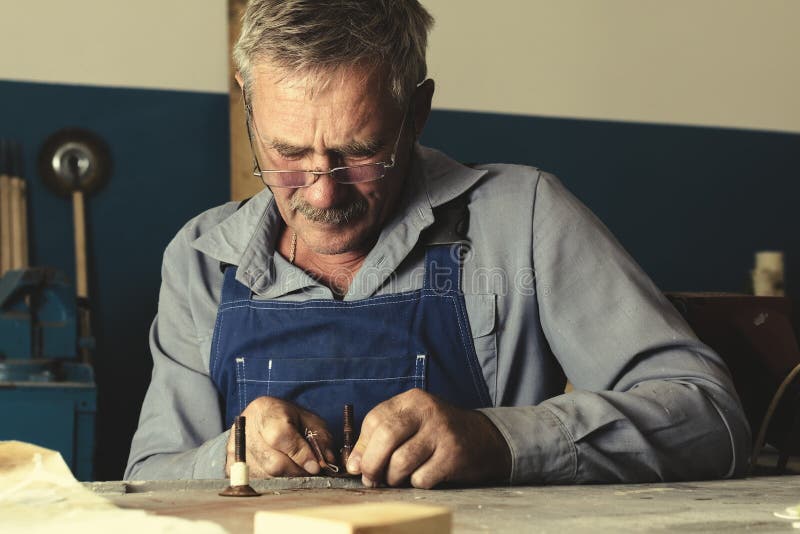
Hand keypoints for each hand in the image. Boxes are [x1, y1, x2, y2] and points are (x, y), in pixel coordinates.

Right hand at [225, 396, 336, 477]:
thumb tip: (327, 461)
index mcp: (265, 410)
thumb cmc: (286, 418)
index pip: (280, 436)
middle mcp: (245, 430)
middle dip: (297, 470)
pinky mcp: (230, 465)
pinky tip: (280, 470)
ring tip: (295, 468)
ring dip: (287, 477)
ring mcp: (235, 449)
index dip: (300, 454)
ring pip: (266, 477)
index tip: (315, 466)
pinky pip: (257, 482)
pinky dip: (272, 480)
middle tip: (309, 470)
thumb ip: (320, 438)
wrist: (259, 418)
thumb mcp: (308, 419)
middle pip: (273, 463)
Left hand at [345, 389, 510, 488]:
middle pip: (385, 437)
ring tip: (399, 477)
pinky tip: (424, 476)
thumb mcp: (411, 424)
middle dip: (372, 464)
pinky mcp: (453, 455)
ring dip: (394, 478)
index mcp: (412, 400)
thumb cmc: (437, 433)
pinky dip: (417, 483)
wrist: (483, 439)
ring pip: (401, 462)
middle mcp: (428, 411)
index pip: (375, 419)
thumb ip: (381, 436)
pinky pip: (421, 478)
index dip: (362, 447)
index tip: (357, 465)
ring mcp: (442, 432)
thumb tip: (353, 464)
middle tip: (371, 479)